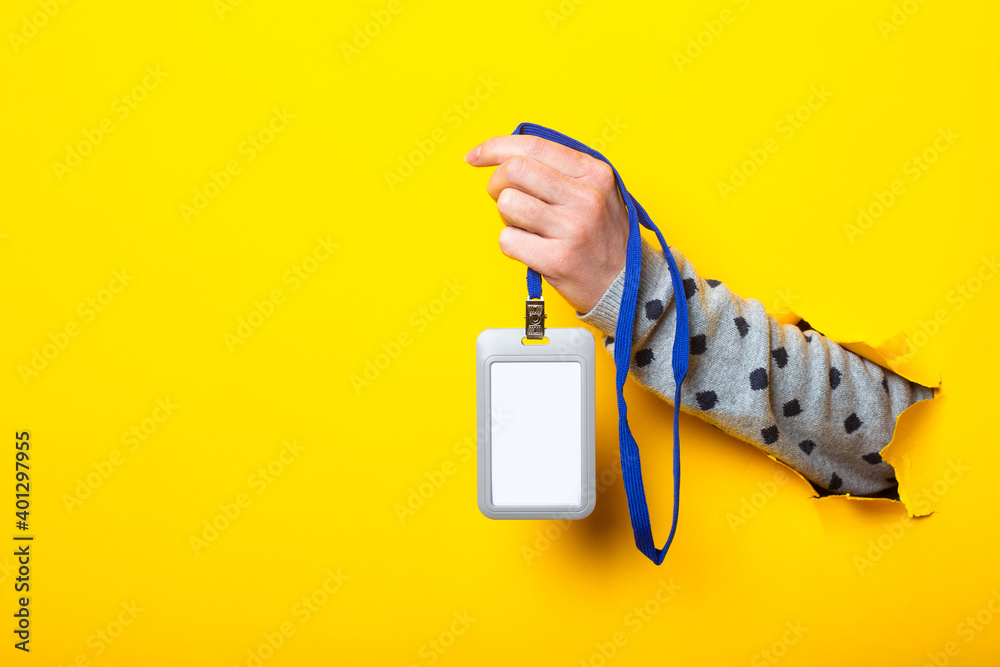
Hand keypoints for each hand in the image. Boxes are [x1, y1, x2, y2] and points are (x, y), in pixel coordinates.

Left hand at [464, 134, 628, 313]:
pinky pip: (508, 240)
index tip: (475, 157)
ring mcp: (572, 228)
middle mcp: (585, 196)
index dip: (495, 147)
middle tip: (503, 198)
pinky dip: (511, 245)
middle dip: (496, 183)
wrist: (626, 286)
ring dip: (506, 217)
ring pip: (507, 203)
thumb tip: (506, 155)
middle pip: (514, 170)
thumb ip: (560, 171)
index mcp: (594, 173)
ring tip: (526, 227)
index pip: (534, 146)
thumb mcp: (597, 192)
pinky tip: (531, 249)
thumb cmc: (602, 238)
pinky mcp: (558, 259)